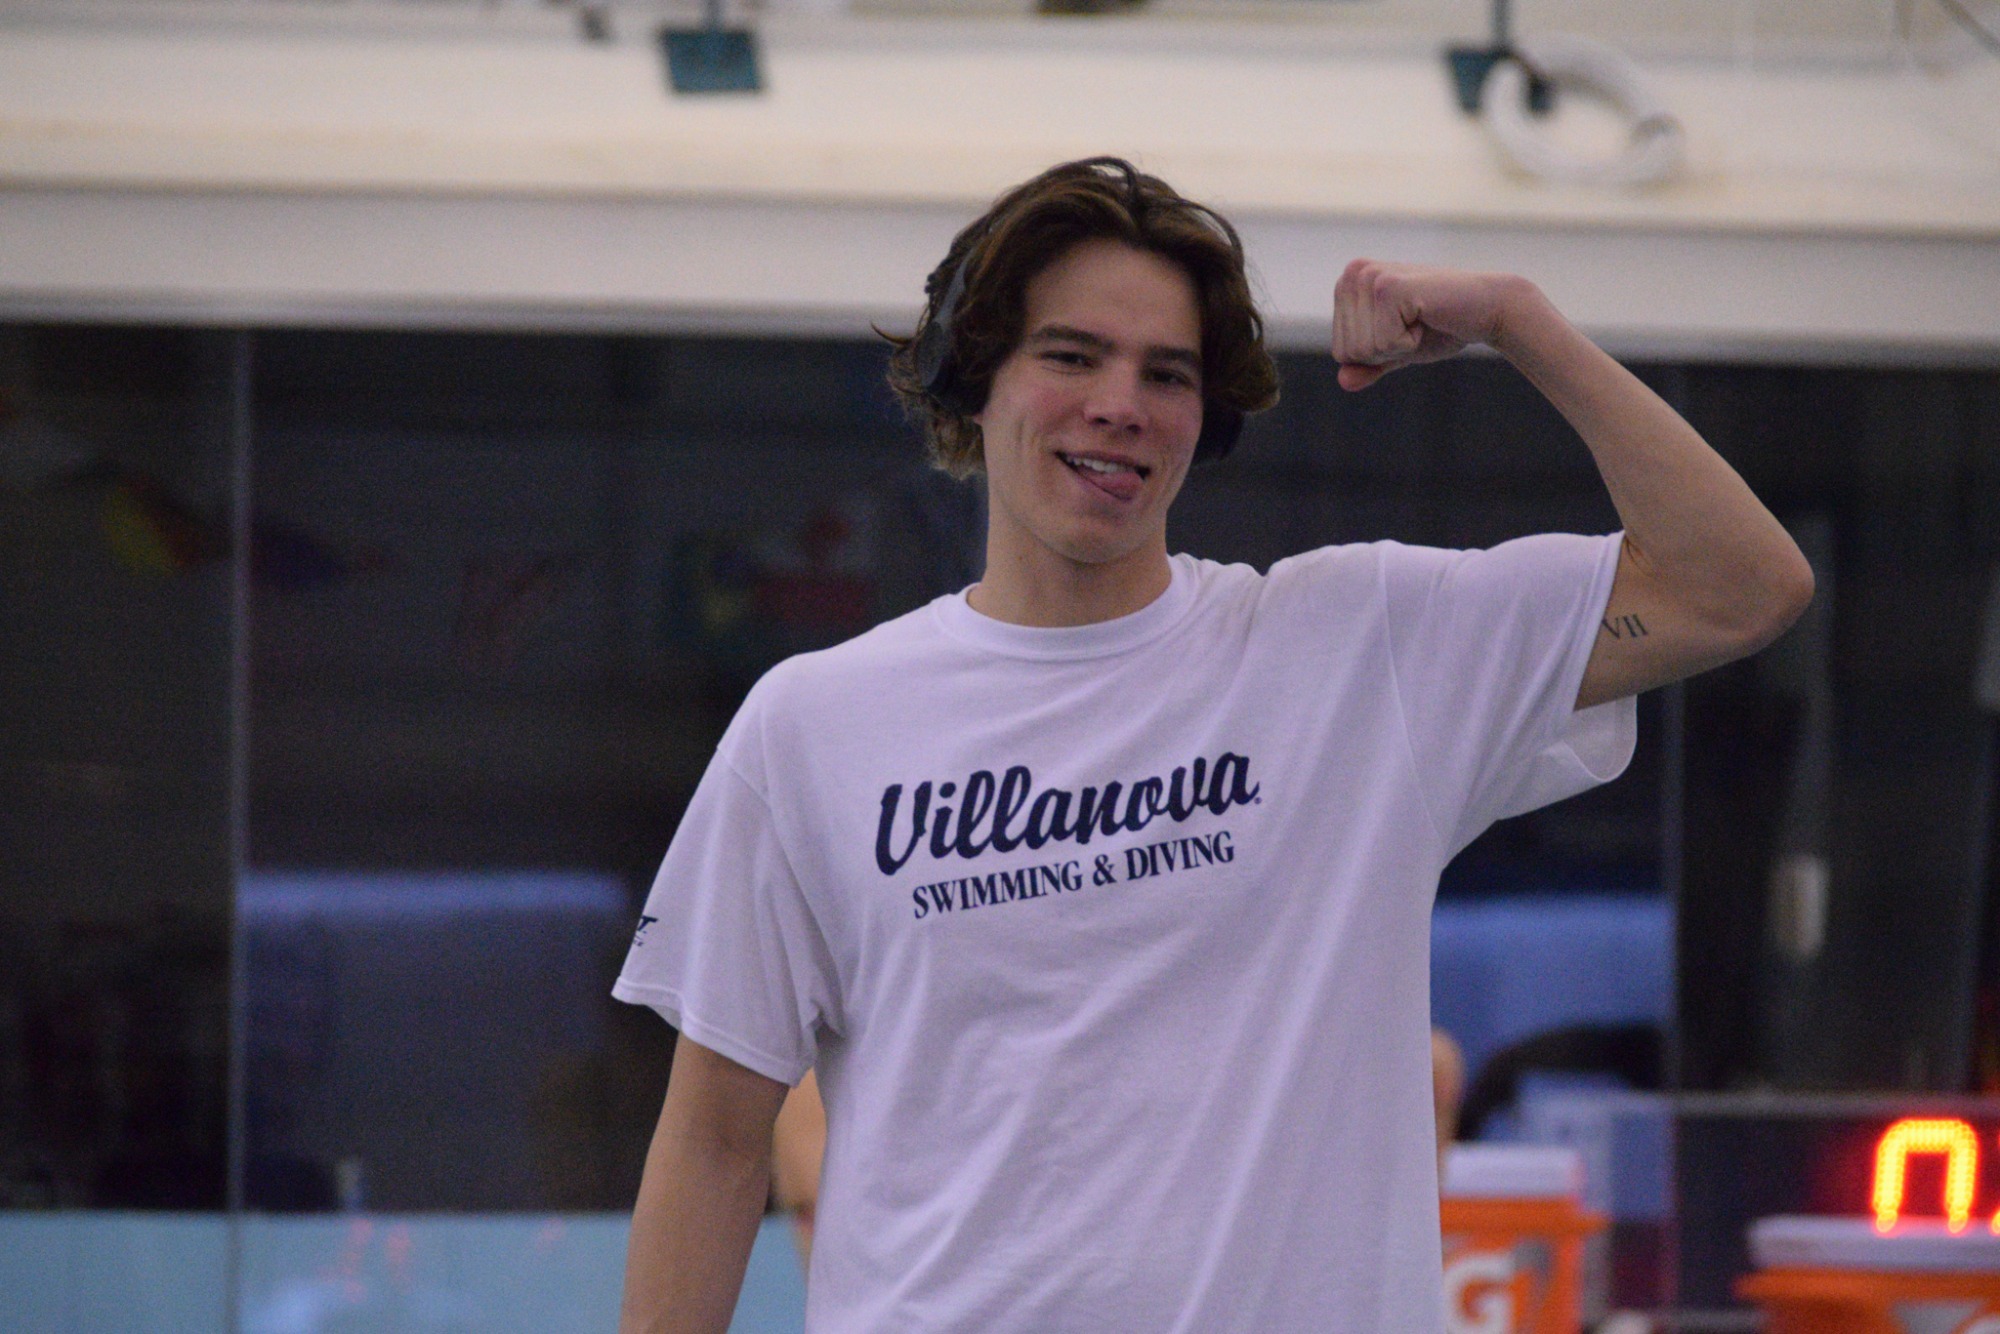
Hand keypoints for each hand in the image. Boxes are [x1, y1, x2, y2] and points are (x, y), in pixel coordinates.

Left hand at [1332, 261, 1537, 390]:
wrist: (1488, 308)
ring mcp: (1369, 277)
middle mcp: (1353, 274)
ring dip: (1400, 345)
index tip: (1405, 329)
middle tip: (1417, 324)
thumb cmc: (1442, 327)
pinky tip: (1428, 317)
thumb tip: (1343, 382)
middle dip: (1388, 350)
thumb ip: (1368, 366)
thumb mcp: (1397, 351)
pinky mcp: (1388, 287)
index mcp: (1348, 285)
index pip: (1341, 352)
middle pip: (1349, 352)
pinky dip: (1410, 342)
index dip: (1378, 354)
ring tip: (1422, 319)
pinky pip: (1384, 344)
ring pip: (1364, 350)